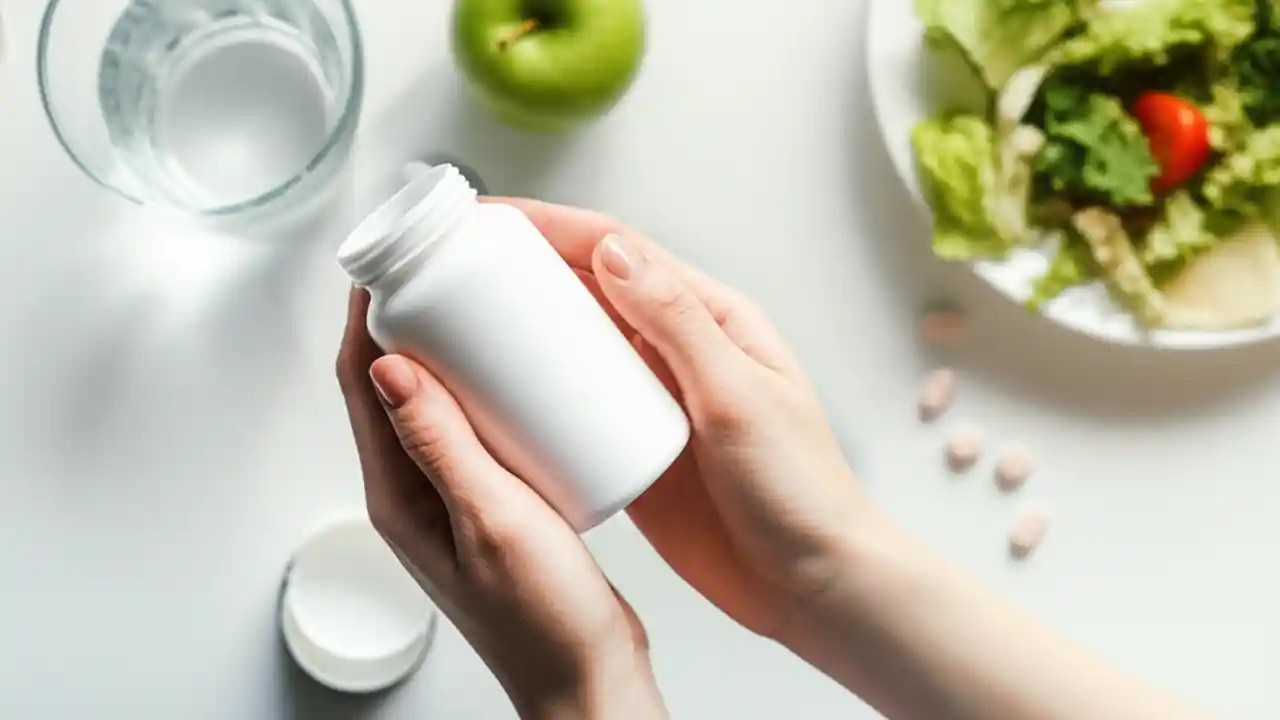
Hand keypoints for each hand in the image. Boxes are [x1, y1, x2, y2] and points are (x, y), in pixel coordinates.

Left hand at [337, 288, 666, 719]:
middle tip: (444, 265)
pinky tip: (527, 370)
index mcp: (396, 495)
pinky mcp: (491, 497)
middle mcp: (413, 490)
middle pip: (391, 382)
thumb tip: (388, 366)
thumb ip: (441, 446)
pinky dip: (488, 385)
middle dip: (408, 318)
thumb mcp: (494, 522)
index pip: (359, 382)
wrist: (586, 674)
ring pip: (435, 399)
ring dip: (450, 347)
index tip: (391, 257)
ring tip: (484, 301)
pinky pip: (475, 423)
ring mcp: (450, 494)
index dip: (366, 314)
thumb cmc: (543, 621)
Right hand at [496, 199, 877, 639]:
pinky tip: (493, 401)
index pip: (621, 252)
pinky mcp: (634, 449)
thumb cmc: (799, 490)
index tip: (490, 220)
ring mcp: (654, 399)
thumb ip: (679, 325)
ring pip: (576, 348)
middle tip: (453, 268)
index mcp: (713, 318)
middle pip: (589, 290)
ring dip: (521, 331)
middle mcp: (678, 350)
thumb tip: (615, 252)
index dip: (552, 228)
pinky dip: (535, 398)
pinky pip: (575, 410)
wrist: (811, 583)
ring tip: (454, 326)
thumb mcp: (738, 397)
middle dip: (523, 269)